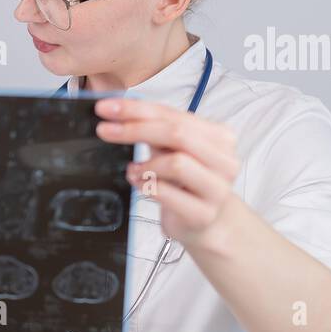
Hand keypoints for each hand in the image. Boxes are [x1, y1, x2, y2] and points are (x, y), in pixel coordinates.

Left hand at [93, 96, 240, 248]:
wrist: (204, 223)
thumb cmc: (185, 182)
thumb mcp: (171, 150)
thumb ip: (153, 130)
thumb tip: (116, 111)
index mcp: (219, 136)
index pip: (174, 114)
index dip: (137, 109)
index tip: (106, 108)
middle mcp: (225, 160)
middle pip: (177, 134)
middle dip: (135, 129)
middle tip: (105, 130)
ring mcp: (217, 189)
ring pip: (176, 163)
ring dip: (146, 164)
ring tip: (132, 170)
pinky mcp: (203, 214)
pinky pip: (168, 194)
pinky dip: (146, 186)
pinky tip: (139, 184)